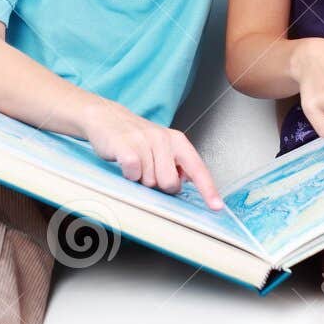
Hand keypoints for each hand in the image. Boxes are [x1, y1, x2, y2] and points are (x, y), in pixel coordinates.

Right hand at [80, 101, 222, 208]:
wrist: (107, 117)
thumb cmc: (136, 138)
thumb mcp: (163, 147)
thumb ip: (177, 165)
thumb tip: (185, 185)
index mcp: (178, 141)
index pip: (197, 168)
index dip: (208, 190)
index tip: (216, 206)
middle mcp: (164, 139)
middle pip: (170, 184)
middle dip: (159, 185)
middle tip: (148, 172)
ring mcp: (144, 141)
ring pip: (150, 182)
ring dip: (140, 179)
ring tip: (135, 164)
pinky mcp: (125, 146)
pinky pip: (133, 173)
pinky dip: (129, 175)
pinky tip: (126, 165)